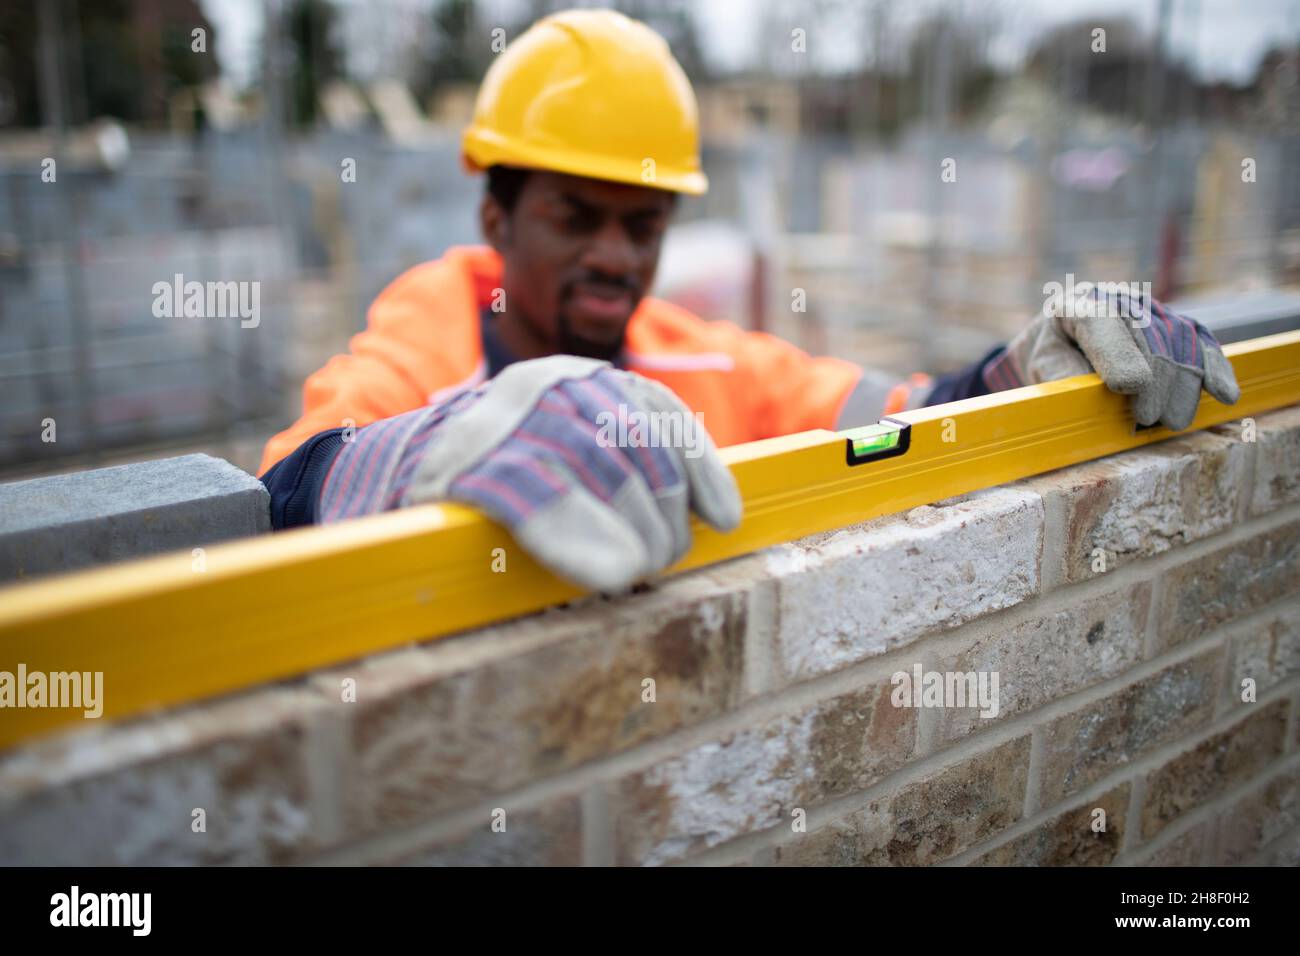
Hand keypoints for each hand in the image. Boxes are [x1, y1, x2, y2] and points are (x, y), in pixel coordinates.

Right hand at [319, 356, 741, 591]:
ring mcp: (503, 423)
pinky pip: (539, 504)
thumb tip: (702, 510)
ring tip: (642, 569)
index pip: (654, 411)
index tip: (725, 517)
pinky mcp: (465, 467)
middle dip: (663, 513)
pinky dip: (583, 541)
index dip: (698, 465)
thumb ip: (619, 458)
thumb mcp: (561, 444)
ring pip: (596, 473)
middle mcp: (542, 386)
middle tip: (666, 558)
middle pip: (633, 448)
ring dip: (633, 533)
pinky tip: (613, 574)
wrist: (386, 467)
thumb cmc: (496, 470)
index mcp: (572, 379)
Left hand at [984, 288, 1239, 430]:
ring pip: (1178, 340)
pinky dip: (1214, 368)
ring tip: (1174, 419)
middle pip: (1147, 335)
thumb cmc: (1051, 356)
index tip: (1128, 386)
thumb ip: (1062, 377)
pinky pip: (1199, 343)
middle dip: (1154, 379)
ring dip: (1181, 382)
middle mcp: (1118, 298)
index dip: (1118, 354)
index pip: (1101, 323)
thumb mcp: (1042, 367)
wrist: (1060, 339)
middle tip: (1149, 418)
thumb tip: (1098, 397)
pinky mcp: (1173, 324)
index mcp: (1077, 304)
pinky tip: (1224, 394)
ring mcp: (1150, 308)